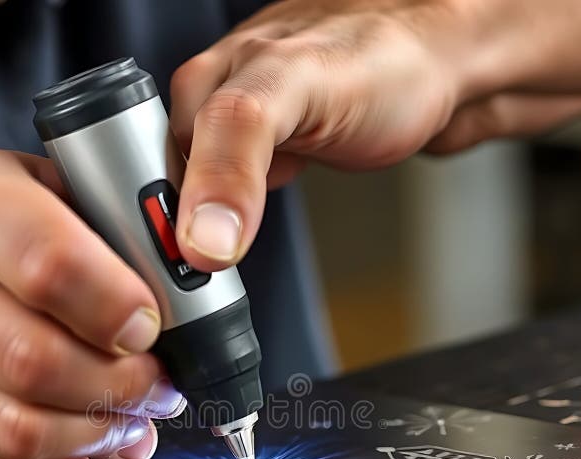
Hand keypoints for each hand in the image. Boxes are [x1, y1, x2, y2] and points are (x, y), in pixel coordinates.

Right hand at [0, 146, 185, 458]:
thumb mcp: (22, 190)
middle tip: (157, 390)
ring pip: (22, 432)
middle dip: (125, 388)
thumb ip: (99, 231)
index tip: (151, 330)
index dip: (119, 308)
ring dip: (96, 437)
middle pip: (42, 364)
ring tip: (127, 424)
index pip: (51, 266)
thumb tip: (178, 306)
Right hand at [170, 0, 580, 269]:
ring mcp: (239, 132)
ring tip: (218, 262)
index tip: (172, 274)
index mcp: (198, 88)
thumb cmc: (381, 59)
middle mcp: (209, 107)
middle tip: (201, 277)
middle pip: (160, 192)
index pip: (134, 170)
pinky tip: (247, 227)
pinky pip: (229, 200)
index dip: (146, 226)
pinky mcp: (267, 153)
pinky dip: (233, 226)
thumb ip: (235, 157)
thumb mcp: (294, 92)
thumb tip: (199, 240)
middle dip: (174, 238)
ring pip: (193, 201)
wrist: (447, 66)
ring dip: (202, 237)